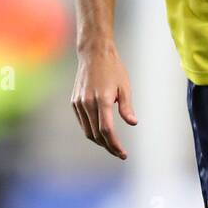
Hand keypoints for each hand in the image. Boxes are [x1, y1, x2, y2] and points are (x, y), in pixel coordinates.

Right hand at [71, 44, 136, 158]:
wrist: (94, 54)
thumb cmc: (113, 69)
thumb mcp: (125, 87)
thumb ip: (127, 107)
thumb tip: (133, 123)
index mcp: (102, 99)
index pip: (107, 130)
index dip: (115, 145)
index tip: (123, 154)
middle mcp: (88, 103)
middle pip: (96, 134)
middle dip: (108, 146)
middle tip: (119, 153)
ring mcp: (79, 103)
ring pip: (88, 131)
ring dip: (99, 141)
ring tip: (111, 146)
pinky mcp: (74, 102)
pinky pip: (83, 122)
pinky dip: (91, 131)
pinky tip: (101, 134)